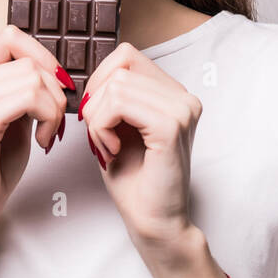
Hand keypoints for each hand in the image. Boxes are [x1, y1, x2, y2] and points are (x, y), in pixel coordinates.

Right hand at [0, 24, 70, 234]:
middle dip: (54, 90)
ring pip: (32, 78)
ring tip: (49, 134)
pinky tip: (44, 140)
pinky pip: (29, 98)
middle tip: (55, 122)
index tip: (57, 86)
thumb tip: (51, 66)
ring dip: (53, 108)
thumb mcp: (11, 116)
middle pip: (27, 60)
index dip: (42, 55)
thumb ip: (22, 87)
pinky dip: (48, 117)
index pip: (9, 37)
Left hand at [78, 42, 203, 246]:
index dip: (99, 80)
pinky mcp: (171, 126)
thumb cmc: (134, 179)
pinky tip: (112, 151)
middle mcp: (184, 96)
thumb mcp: (117, 126)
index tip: (96, 116)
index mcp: (173, 93)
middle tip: (100, 136)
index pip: (126, 55)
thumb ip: (112, 96)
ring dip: (97, 118)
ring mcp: (182, 109)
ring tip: (107, 146)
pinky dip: (102, 127)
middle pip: (119, 67)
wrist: (153, 222)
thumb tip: (92, 76)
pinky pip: (118, 104)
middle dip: (95, 101)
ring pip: (115, 86)